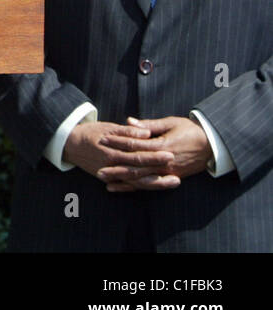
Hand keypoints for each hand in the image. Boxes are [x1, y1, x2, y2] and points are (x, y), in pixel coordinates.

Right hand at [62, 120, 175, 186]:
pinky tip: (155, 186)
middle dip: (159, 172)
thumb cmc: (91, 132)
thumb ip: (128, 132)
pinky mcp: (109, 178)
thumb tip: (146, 133)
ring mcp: (110, 174)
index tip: (170, 154)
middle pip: (139, 172)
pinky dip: (142, 187)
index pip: (137, 156)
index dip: (154, 156)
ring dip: (156, 183)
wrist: (70, 144)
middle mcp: (112, 166)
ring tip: (174, 182)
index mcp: (112, 152)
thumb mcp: (108, 128)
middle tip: (177, 172)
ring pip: (136, 182)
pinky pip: (128, 185)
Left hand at [97, 116, 212, 190]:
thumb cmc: (191, 130)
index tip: (103, 139)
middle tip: (97, 165)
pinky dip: (132, 187)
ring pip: (140, 178)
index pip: (135, 144)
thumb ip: (149, 124)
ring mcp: (167, 172)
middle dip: (115, 165)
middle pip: (135, 165)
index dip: (118, 142)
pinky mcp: (170, 178)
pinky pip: (148, 185)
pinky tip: (117, 188)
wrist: (212, 145)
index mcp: (162, 145)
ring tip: (103, 178)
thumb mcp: (171, 123)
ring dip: (121, 178)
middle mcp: (164, 161)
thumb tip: (129, 121)